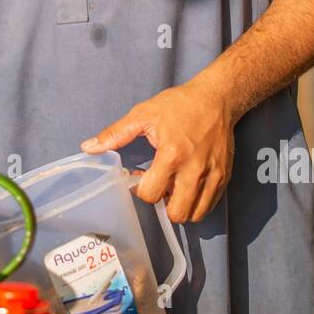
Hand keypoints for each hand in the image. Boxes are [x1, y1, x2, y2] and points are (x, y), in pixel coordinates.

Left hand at [80, 79, 235, 223]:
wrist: (215, 99)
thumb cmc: (179, 105)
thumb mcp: (143, 114)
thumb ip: (115, 134)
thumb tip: (88, 147)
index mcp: (172, 155)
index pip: (150, 194)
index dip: (141, 189)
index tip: (142, 175)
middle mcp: (194, 170)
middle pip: (176, 213)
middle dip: (162, 203)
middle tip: (159, 184)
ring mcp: (213, 176)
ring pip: (194, 214)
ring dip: (181, 206)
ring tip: (175, 185)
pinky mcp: (225, 177)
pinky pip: (209, 206)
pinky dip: (197, 202)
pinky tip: (188, 184)